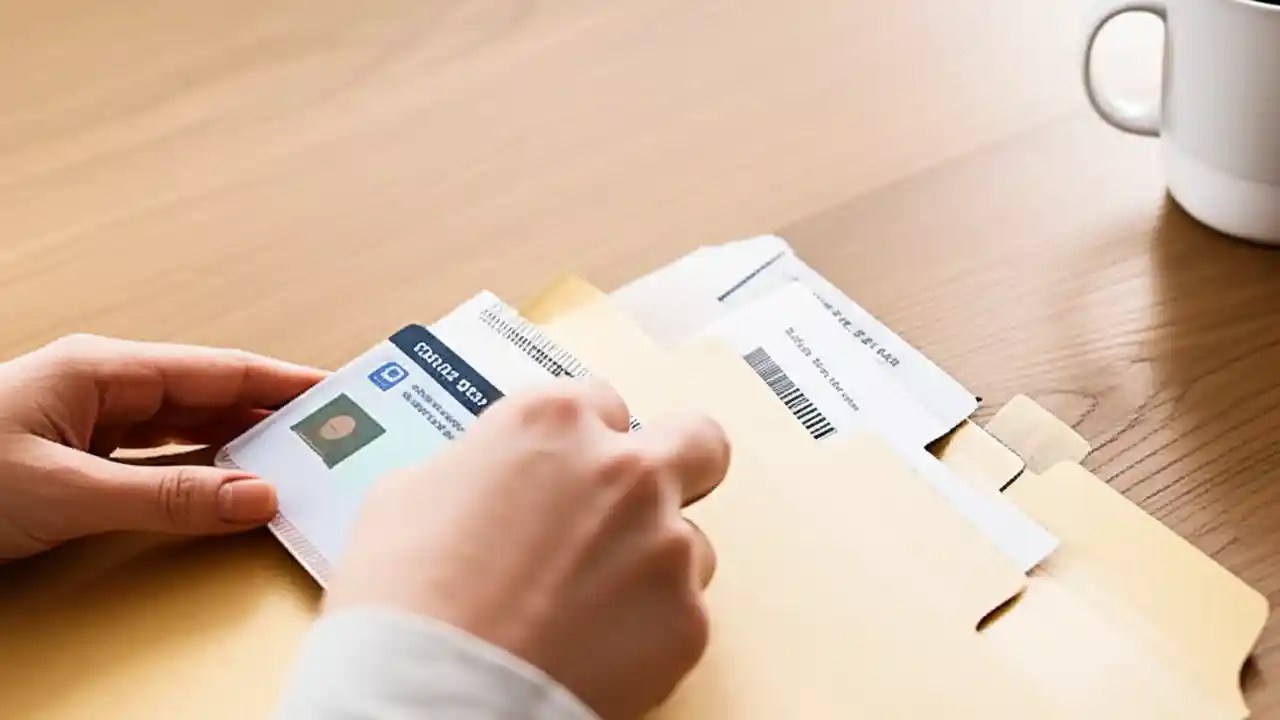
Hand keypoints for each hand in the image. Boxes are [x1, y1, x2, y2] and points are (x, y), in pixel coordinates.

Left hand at [0, 334, 323, 560]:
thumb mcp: (66, 492)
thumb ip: (166, 497)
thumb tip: (256, 497)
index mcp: (102, 371)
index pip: (219, 371)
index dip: (282, 383)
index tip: (338, 394)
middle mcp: (100, 388)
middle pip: (208, 397)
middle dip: (269, 416)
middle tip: (328, 438)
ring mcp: (85, 422)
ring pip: (182, 428)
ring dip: (235, 446)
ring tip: (291, 464)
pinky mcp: (73, 458)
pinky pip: (154, 457)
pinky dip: (195, 471)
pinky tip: (225, 485)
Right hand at [328, 379, 730, 719]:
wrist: (428, 697)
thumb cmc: (404, 600)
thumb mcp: (410, 491)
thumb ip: (480, 464)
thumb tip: (492, 478)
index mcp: (554, 422)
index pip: (602, 403)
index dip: (582, 442)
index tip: (568, 473)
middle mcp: (623, 471)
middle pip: (696, 443)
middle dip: (677, 466)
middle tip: (636, 507)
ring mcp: (665, 545)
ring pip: (690, 541)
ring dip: (652, 563)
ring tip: (588, 607)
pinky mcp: (686, 621)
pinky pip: (682, 613)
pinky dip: (648, 631)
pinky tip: (593, 649)